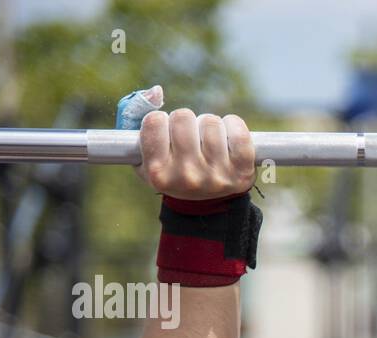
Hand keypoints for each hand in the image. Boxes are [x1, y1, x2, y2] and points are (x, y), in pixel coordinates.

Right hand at [136, 109, 255, 199]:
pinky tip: (228, 136)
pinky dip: (233, 125)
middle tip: (189, 136)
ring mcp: (216, 175)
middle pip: (183, 117)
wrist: (205, 205)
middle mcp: (187, 176)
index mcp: (158, 172)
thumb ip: (134, 116)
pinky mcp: (241, 172)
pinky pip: (238, 131)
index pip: (154, 121)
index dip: (161, 121)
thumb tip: (157, 91)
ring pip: (210, 121)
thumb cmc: (171, 170)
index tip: (166, 133)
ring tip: (207, 141)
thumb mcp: (143, 152)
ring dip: (208, 125)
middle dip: (185, 121)